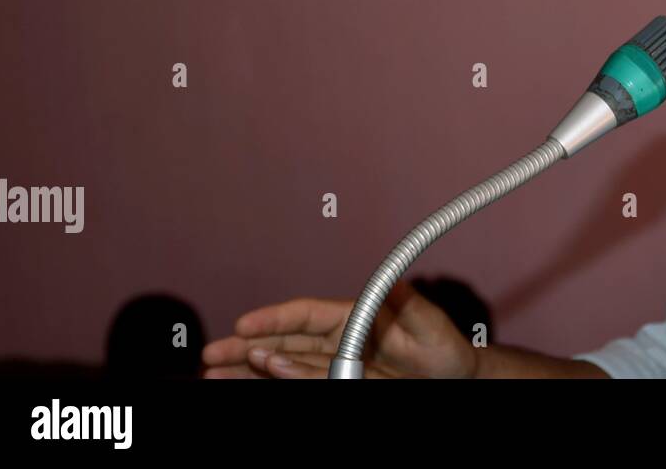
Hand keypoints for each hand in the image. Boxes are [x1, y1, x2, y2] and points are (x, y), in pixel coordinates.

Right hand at [201, 280, 477, 378]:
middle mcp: (337, 339)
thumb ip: (409, 305)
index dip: (274, 319)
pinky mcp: (337, 381)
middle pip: (283, 341)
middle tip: (211, 355)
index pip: (306, 315)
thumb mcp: (430, 324)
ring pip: (281, 364)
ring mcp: (333, 362)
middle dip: (245, 346)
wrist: (454, 378)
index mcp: (354, 317)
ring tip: (212, 375)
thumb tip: (396, 283)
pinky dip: (269, 382)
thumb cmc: (444, 347)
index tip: (244, 324)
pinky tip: (243, 383)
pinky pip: (298, 381)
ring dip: (247, 368)